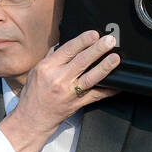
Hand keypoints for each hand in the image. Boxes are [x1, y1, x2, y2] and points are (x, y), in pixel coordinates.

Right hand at [0, 30, 120, 151]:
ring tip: (116, 58)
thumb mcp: (36, 71)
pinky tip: (119, 84)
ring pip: (90, 78)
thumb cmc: (34, 94)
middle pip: (81, 61)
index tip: (94, 34)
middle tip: (110, 41)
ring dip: (105, 67)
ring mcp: (70, 92)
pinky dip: (109, 90)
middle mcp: (59, 79)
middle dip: (97, 49)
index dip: (82, 40)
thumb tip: (64, 43)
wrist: (32, 118)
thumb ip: (51, 57)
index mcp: (47, 68)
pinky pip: (96, 95)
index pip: (68, 50)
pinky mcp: (78, 104)